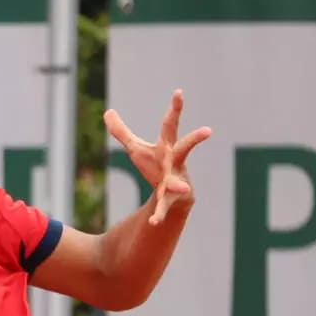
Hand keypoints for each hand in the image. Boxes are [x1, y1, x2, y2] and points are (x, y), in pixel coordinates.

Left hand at [104, 89, 213, 225]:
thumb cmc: (155, 166)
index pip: (170, 125)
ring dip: (179, 185)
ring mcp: (175, 181)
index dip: (175, 108)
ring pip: (179, 182)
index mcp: (166, 148)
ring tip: (184, 188)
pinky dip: (158, 215)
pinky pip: (163, 208)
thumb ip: (121, 132)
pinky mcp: (170, 200)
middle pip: (185, 147)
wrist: (173, 195)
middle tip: (208, 130)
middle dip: (195, 139)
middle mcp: (175, 162)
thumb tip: (107, 112)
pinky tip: (152, 223)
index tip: (179, 92)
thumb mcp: (135, 149)